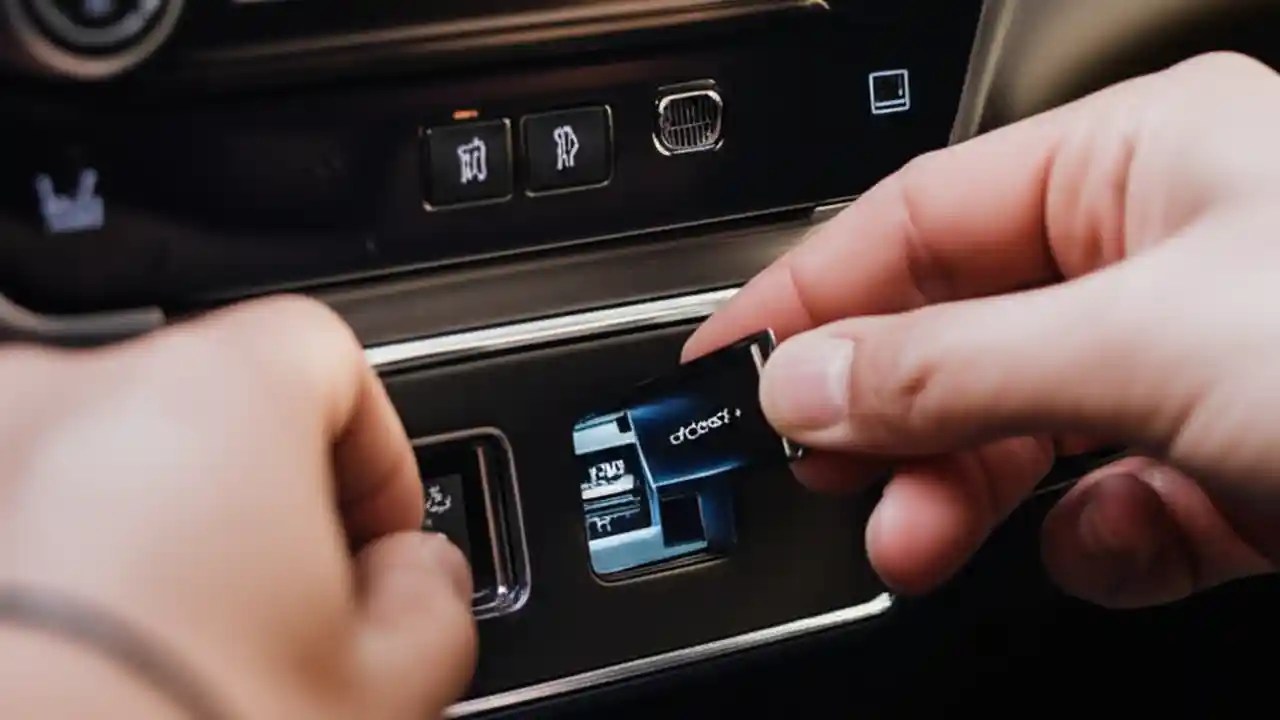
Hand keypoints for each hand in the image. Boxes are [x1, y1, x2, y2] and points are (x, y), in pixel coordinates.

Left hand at [0, 297, 475, 717]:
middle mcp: (71, 395)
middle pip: (209, 412)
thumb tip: (417, 581)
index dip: (379, 453)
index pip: (327, 355)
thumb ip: (433, 599)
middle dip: (262, 507)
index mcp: (214, 395)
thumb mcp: (381, 692)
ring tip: (173, 659)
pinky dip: (59, 577)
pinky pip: (23, 523)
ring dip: (151, 541)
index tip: (385, 541)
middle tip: (289, 621)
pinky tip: (85, 670)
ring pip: (102, 470)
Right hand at [685, 51, 1279, 607]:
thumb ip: (952, 368)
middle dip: (887, 417)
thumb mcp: (1151, 343)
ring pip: (1017, 432)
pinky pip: (1105, 510)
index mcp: (1143, 164)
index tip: (728, 362)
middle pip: (956, 336)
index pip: (920, 217)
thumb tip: (806, 385)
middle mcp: (1161, 260)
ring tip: (918, 538)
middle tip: (817, 464)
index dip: (811, 291)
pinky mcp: (1228, 472)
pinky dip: (1097, 542)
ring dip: (961, 495)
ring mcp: (1193, 372)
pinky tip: (1126, 535)